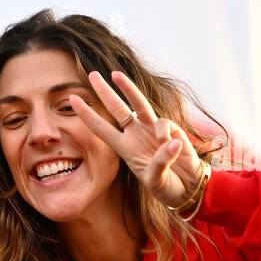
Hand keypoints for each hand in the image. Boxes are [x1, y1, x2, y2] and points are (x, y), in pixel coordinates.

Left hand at [68, 70, 201, 207]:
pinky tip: (172, 146)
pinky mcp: (171, 129)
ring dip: (127, 88)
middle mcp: (136, 135)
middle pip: (117, 109)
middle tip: (91, 74)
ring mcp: (152, 130)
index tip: (72, 100)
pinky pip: (162, 123)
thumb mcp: (156, 180)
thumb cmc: (166, 186)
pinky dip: (163, 132)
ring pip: (138, 104)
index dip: (87, 116)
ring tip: (115, 74)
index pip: (102, 129)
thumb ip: (161, 163)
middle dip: (105, 92)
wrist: (187, 186)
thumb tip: (170, 142)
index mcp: (124, 148)